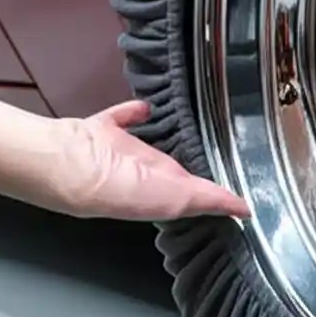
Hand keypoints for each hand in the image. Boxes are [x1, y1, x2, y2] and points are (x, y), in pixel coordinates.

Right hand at [48, 101, 249, 220]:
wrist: (70, 165)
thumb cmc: (120, 190)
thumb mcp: (179, 198)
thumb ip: (211, 200)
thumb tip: (245, 211)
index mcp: (161, 192)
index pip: (190, 190)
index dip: (208, 186)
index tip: (229, 177)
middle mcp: (140, 175)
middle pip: (169, 166)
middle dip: (188, 158)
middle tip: (214, 147)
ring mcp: (117, 153)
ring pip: (146, 144)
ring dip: (164, 135)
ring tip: (186, 124)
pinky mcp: (101, 130)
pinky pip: (122, 117)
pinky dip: (133, 111)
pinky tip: (147, 105)